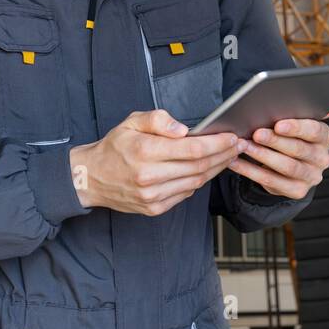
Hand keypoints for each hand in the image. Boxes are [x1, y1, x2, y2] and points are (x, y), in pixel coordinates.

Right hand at [69, 110, 245, 215]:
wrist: (91, 178)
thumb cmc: (114, 147)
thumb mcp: (130, 122)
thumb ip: (158, 119)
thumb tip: (183, 129)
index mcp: (145, 151)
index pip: (192, 149)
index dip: (217, 143)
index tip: (232, 136)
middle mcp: (150, 176)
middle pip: (199, 167)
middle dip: (223, 155)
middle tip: (238, 145)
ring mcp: (153, 196)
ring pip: (196, 183)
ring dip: (216, 169)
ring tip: (228, 156)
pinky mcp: (154, 208)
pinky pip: (185, 194)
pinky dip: (199, 182)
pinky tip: (207, 170)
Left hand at [226, 106, 328, 199]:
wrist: (288, 163)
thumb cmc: (289, 134)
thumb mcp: (296, 121)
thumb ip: (302, 109)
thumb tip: (320, 100)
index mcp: (326, 137)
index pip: (314, 131)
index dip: (296, 127)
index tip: (278, 124)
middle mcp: (322, 158)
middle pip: (299, 149)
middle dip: (275, 141)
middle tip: (256, 133)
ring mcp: (311, 177)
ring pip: (286, 167)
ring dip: (262, 155)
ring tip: (243, 145)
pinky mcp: (297, 191)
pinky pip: (271, 182)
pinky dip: (251, 171)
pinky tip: (236, 161)